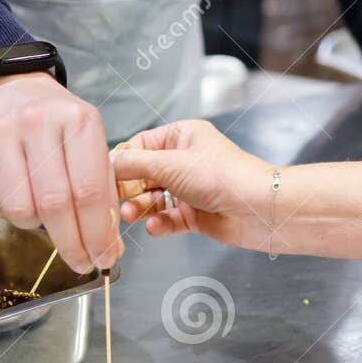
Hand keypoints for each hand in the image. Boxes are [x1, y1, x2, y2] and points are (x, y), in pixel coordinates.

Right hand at [0, 72, 121, 272]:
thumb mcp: (88, 141)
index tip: (104, 258)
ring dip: (35, 226)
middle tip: (82, 262)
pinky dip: (8, 214)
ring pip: (21, 210)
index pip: (90, 190)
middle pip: (55, 205)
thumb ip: (102, 189)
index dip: (98, 233)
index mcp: (77, 121)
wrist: (10, 87)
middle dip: (72, 244)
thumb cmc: (57, 123)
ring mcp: (1, 135)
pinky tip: (18, 195)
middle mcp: (38, 124)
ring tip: (43, 212)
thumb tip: (107, 246)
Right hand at [112, 119, 274, 248]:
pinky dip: (158, 223)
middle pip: (142, 174)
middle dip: (128, 189)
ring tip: (131, 214)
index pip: (139, 146)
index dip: (121, 162)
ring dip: (139, 207)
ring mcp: (188, 188)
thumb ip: (134, 164)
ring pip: (151, 198)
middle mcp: (184, 160)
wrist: (257, 209)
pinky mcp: (193, 214)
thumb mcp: (171, 164)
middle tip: (114, 200)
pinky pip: (166, 218)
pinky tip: (154, 225)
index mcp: (181, 137)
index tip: (104, 177)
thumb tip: (106, 162)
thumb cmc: (225, 177)